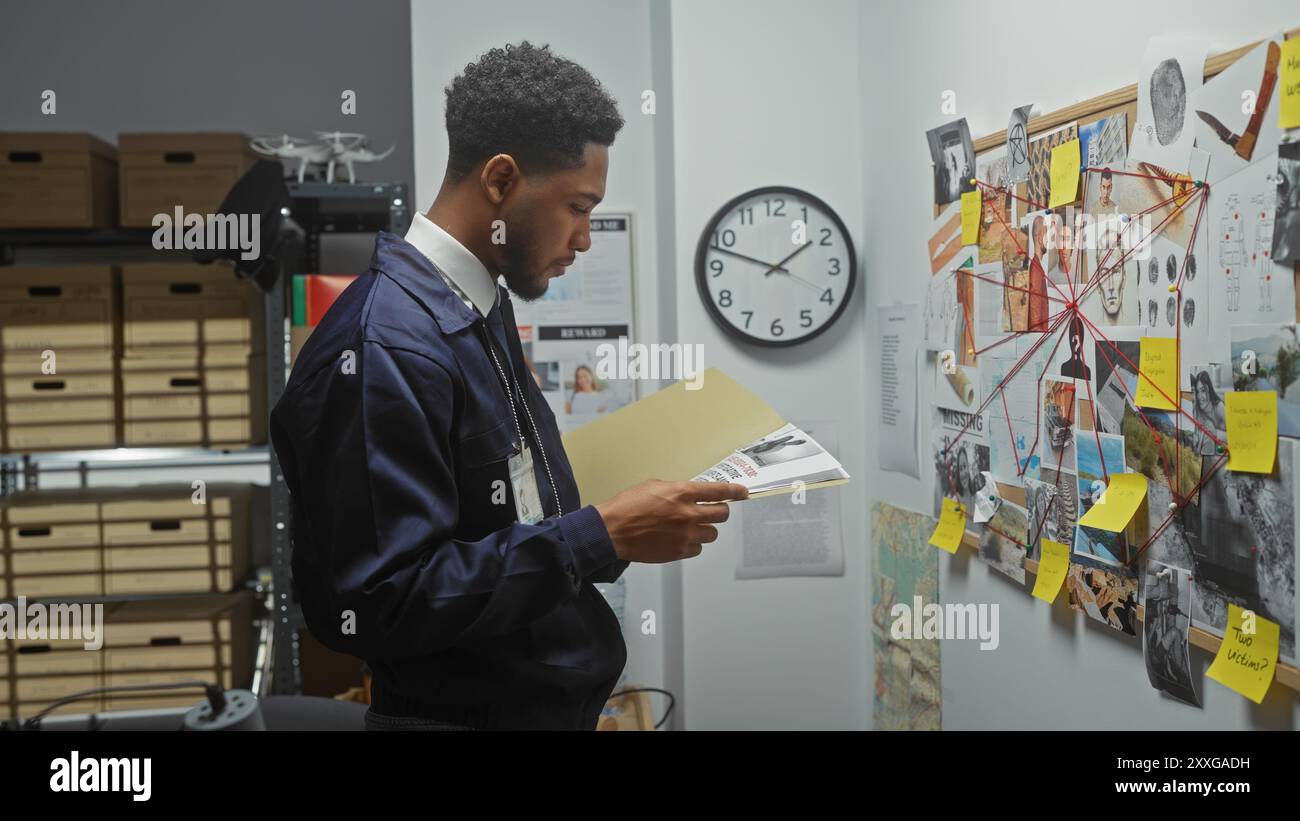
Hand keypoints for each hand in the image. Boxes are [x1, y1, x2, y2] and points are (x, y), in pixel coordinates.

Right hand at [595, 480, 748, 562]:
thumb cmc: (627, 507)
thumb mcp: (653, 486)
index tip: (742, 492)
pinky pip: (697, 549)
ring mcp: (685, 534)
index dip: (734, 491)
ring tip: (691, 527)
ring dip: (705, 529)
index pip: (719, 491)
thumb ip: (677, 489)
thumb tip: (691, 493)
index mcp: (682, 493)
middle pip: (722, 514)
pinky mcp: (678, 551)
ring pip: (712, 534)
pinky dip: (693, 545)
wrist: (612, 530)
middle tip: (714, 511)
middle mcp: (688, 514)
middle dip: (721, 511)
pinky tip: (680, 539)